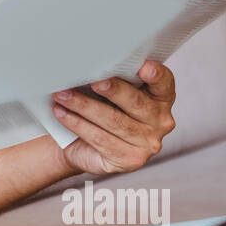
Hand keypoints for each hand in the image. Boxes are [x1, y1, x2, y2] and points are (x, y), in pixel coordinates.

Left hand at [52, 60, 176, 175]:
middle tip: (93, 81)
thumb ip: (113, 79)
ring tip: (62, 95)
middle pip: (135, 102)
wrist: (84, 145)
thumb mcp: (110, 92)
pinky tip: (62, 113)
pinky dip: (77, 124)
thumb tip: (91, 65)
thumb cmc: (102, 108)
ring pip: (113, 121)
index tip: (144, 67)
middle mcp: (160, 121)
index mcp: (161, 98)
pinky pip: (100, 138)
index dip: (156, 75)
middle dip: (112, 90)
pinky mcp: (129, 160)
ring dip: (84, 106)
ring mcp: (147, 144)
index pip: (163, 83)